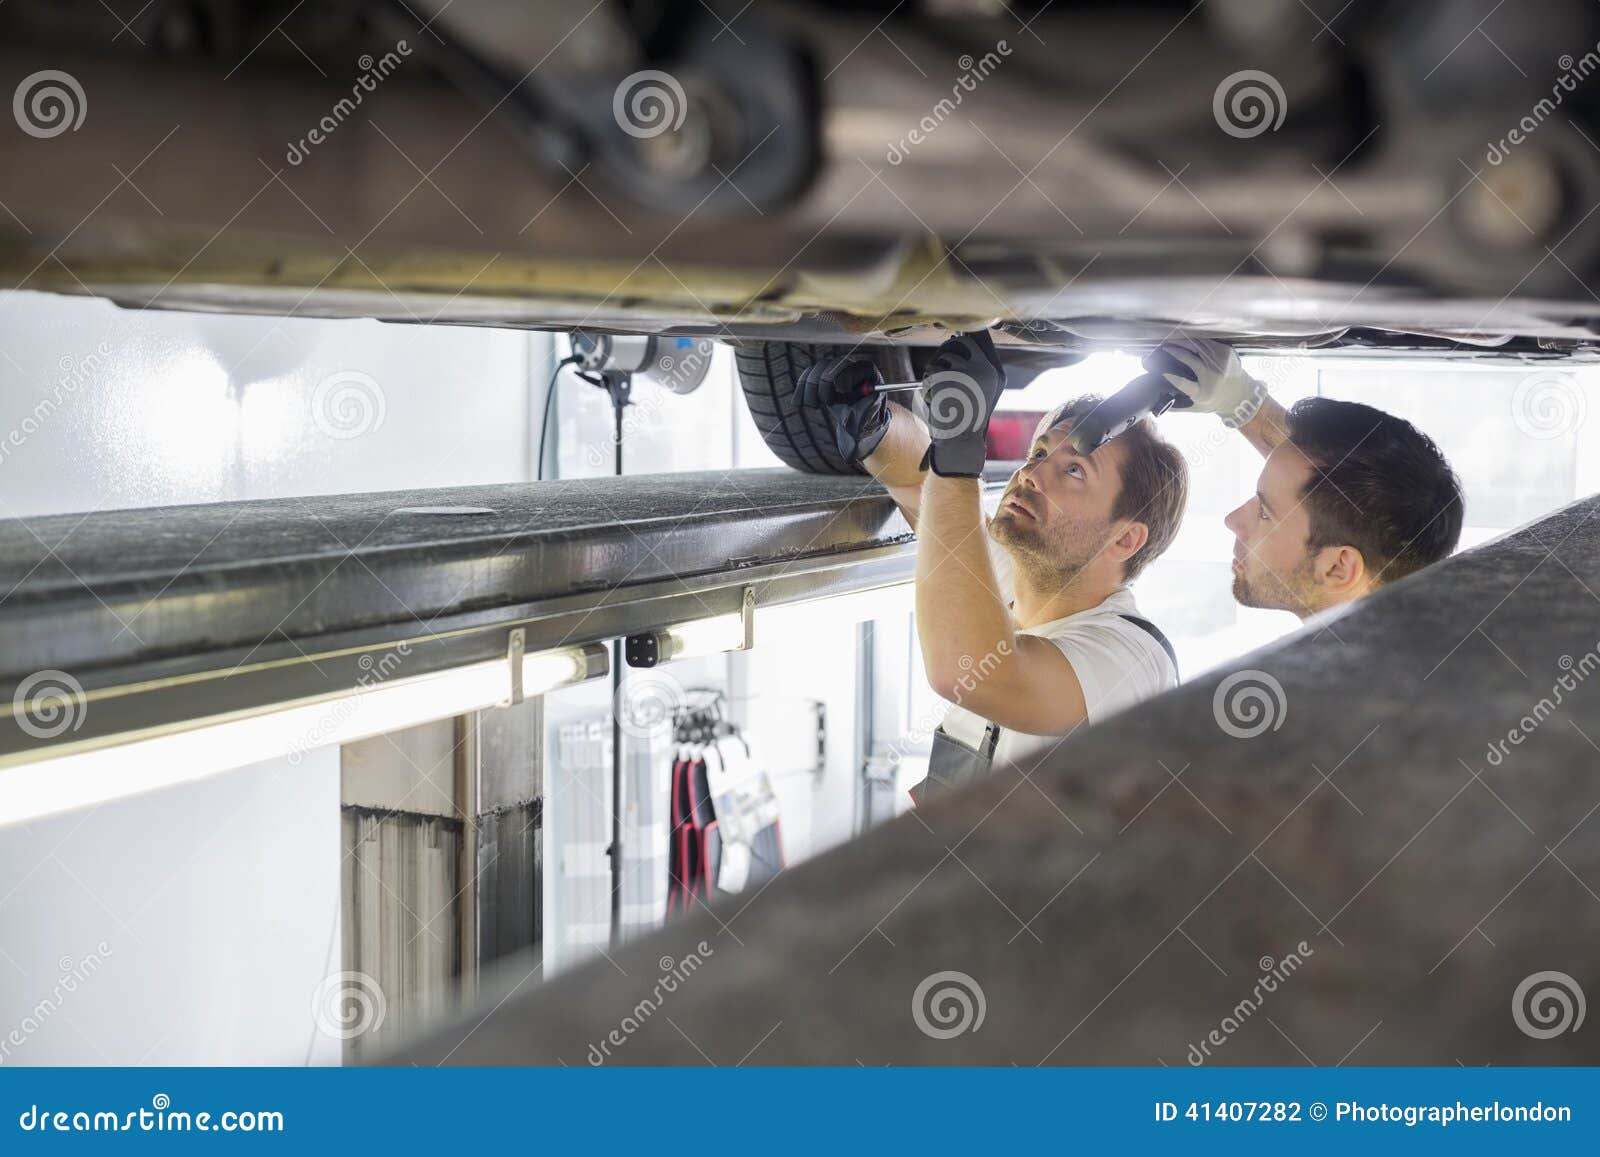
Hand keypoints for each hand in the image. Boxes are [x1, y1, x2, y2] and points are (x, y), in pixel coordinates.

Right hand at [797, 355, 890, 463]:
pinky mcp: (825, 377)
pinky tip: (799, 403)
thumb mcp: (869, 426)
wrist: (861, 426)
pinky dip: (802, 387)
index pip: (858, 368)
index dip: (845, 377)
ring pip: (819, 368)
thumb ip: (868, 416)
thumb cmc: (867, 427)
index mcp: (871, 378)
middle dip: (823, 382)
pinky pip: (809, 375)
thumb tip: (865, 402)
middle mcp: (855, 370)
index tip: (835, 394)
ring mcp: (838, 372)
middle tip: (819, 403)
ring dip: (809, 386)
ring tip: (811, 405)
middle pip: (835, 365)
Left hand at [919, 330, 1006, 477]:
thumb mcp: (980, 395)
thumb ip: (975, 372)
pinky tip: (934, 401)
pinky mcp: (946, 379)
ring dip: (934, 375)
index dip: (962, 341)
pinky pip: (929, 374)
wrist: (960, 441)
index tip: (954, 340)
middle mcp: (981, 369)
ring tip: (938, 395)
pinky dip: (927, 386)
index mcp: (993, 373)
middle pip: (958, 344)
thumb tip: (958, 347)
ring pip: (940, 361)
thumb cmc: (967, 421)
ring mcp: (964, 372)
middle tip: (940, 367)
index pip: (976, 343)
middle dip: (946, 354)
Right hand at [1143, 339, 1267, 428]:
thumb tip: (1152, 401)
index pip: (1183, 383)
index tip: (1160, 371)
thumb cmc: (1214, 400)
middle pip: (1189, 358)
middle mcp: (1214, 376)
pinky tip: (1185, 338)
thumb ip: (1175, 406)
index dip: (1171, 376)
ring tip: (1170, 339)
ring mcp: (1222, 362)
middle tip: (1161, 346)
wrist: (1241, 395)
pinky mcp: (1226, 351)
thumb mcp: (1195, 407)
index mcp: (1203, 392)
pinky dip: (1194, 339)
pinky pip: (1206, 341)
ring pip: (1197, 345)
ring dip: (1182, 341)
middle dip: (1173, 350)